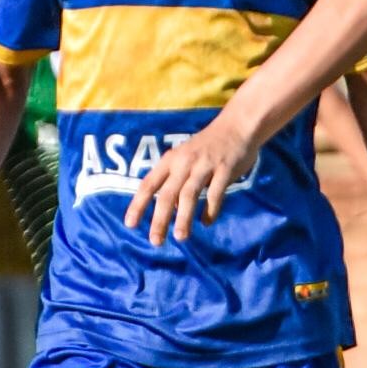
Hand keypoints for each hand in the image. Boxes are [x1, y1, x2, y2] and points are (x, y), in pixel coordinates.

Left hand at [124, 107, 260, 245]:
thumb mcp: (184, 159)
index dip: (138, 205)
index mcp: (170, 160)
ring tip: (180, 237)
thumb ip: (176, 182)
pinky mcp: (225, 169)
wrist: (236, 126)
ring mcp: (205, 165)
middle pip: (167, 194)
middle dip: (160, 219)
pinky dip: (211, 209)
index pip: (148, 184)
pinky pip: (216, 193)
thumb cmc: (206, 147)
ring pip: (189, 195)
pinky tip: (207, 222)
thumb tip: (172, 210)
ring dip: (184, 218)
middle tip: (156, 241)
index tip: (130, 224)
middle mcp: (184, 162)